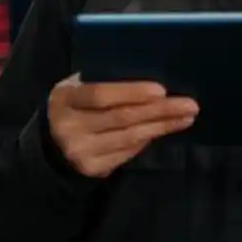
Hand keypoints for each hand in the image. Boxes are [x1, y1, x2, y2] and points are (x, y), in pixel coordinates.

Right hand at [47, 73, 198, 178]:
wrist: (52, 142)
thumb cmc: (75, 103)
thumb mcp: (78, 85)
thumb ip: (103, 79)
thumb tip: (148, 73)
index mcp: (65, 98)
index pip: (100, 95)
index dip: (131, 92)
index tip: (162, 90)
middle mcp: (70, 127)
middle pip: (122, 118)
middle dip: (160, 111)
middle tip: (189, 104)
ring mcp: (80, 151)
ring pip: (130, 138)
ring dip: (162, 126)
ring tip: (186, 116)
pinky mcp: (92, 169)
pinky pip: (128, 152)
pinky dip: (149, 139)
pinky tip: (165, 128)